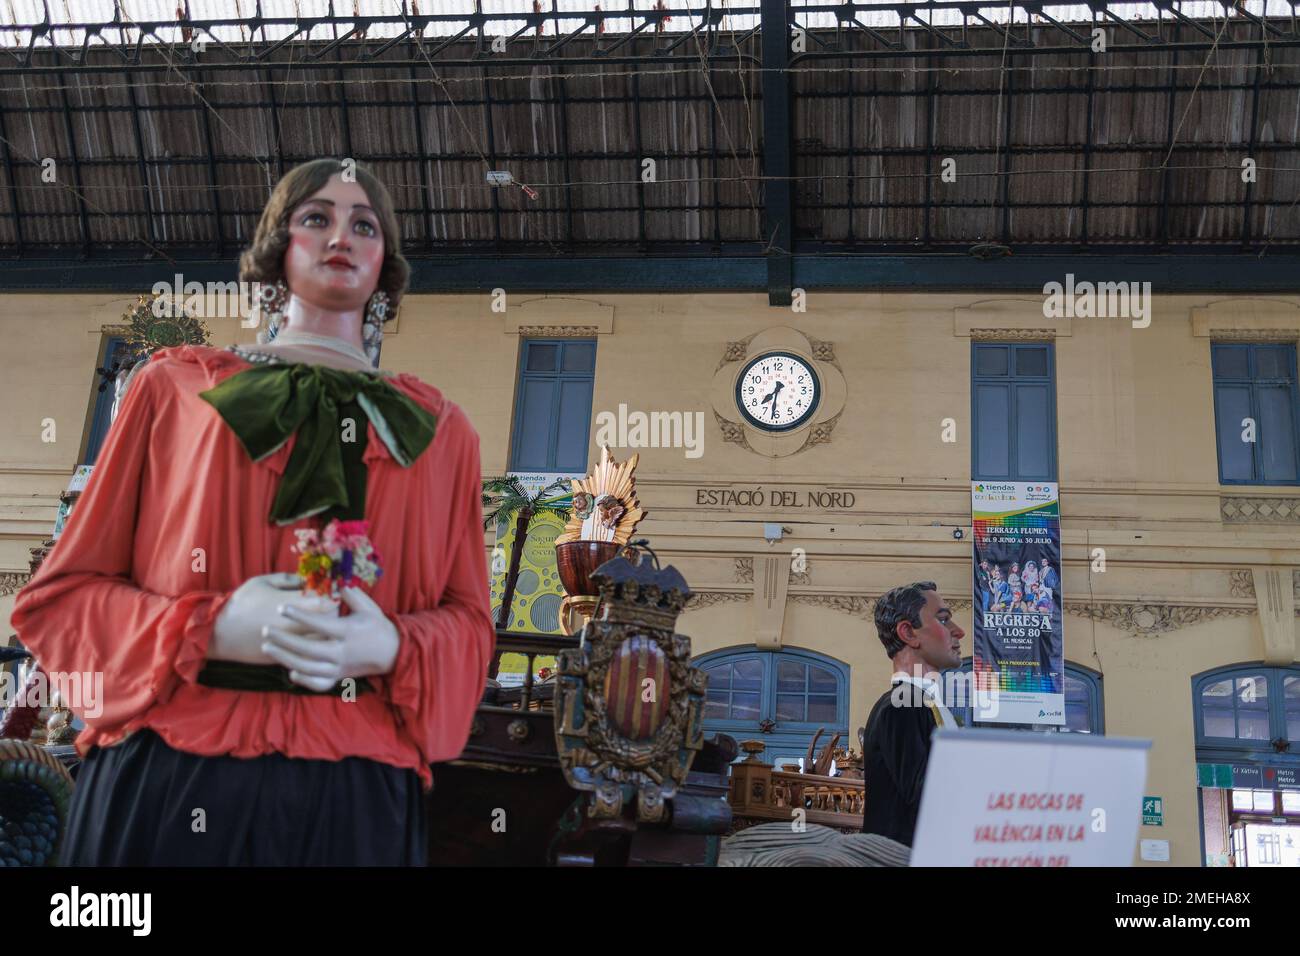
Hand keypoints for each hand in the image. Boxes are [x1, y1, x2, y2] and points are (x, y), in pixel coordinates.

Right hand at [208, 573, 336, 665]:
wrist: (220, 634)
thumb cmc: (242, 603)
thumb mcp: (263, 582)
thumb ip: (288, 579)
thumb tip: (307, 580)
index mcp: (296, 605)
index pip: (329, 599)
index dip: (333, 594)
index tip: (330, 591)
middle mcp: (300, 626)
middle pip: (333, 620)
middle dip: (335, 612)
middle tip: (330, 607)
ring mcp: (295, 644)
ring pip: (325, 639)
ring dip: (328, 631)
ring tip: (324, 624)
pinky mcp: (288, 657)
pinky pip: (312, 654)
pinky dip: (315, 646)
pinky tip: (311, 638)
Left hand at [261, 586, 399, 692]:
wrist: (391, 653)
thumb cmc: (376, 625)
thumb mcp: (367, 606)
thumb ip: (349, 594)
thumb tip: (332, 581)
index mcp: (348, 631)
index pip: (319, 623)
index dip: (299, 615)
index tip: (281, 608)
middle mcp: (342, 651)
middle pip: (307, 648)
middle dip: (284, 639)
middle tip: (265, 630)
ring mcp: (339, 667)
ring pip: (307, 667)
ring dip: (285, 658)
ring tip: (268, 647)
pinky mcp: (338, 677)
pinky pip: (317, 683)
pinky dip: (302, 679)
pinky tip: (289, 670)